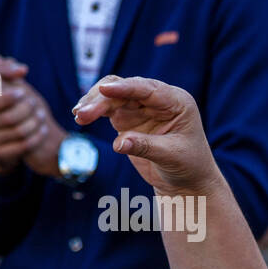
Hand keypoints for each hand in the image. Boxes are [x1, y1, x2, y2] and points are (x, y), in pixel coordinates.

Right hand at [0, 56, 64, 175]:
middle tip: (34, 102)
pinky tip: (43, 131)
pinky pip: (20, 146)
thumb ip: (7, 71)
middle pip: (5, 113)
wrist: (31, 136)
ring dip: (34, 122)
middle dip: (25, 107)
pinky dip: (36, 137)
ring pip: (15, 129)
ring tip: (41, 116)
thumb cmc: (21, 105)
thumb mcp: (17, 85)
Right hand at [72, 74, 222, 196]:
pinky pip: (107, 108)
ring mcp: (142, 108)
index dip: (125, 87)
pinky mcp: (129, 118)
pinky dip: (94, 111)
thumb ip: (146, 147)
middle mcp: (159, 100)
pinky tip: (80, 116)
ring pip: (113, 96)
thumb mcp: (171, 156)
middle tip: (83, 114)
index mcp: (177, 102)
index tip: (104, 89)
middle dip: (102, 99)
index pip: (148, 89)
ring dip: (94, 103)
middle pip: (125, 90)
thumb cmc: (188, 166)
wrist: (187, 181)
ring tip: (79, 116)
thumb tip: (118, 143)